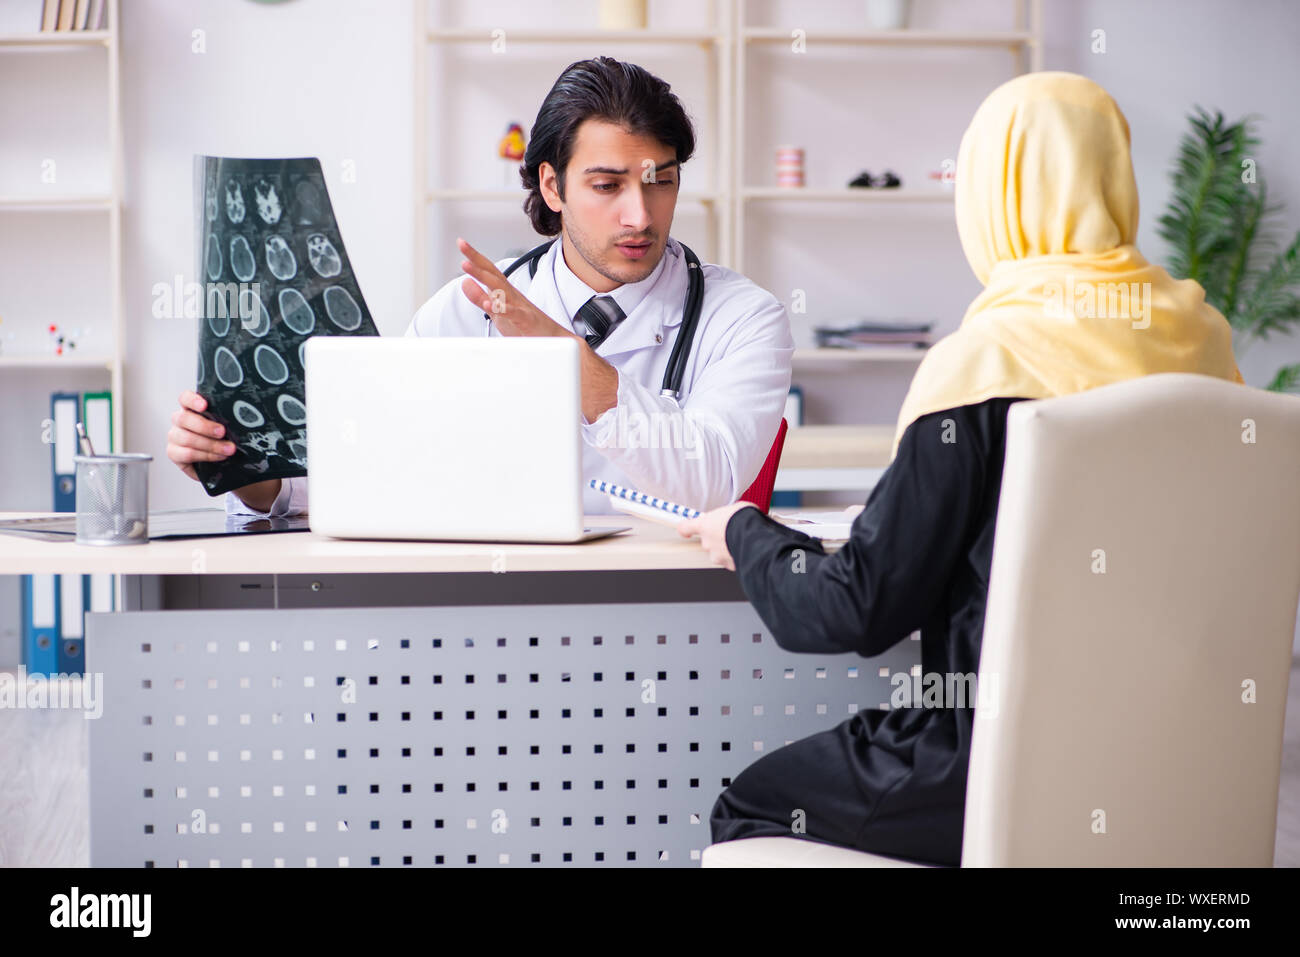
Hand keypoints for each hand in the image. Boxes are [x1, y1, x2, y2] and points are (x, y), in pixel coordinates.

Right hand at [167, 390, 234, 480]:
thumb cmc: (223, 438)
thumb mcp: (226, 425)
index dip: (192, 400)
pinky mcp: (174, 453)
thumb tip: (244, 416)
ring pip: (186, 438)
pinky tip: (219, 457)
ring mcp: (175, 437)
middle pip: (184, 418)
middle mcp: (180, 421)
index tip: (204, 405)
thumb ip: (227, 418)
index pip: (185, 398)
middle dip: (205, 426)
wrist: (218, 462)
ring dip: (211, 444)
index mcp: (191, 409)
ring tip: (229, 449)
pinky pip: (187, 454)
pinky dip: (205, 456)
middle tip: (222, 432)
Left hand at [457, 237, 574, 338]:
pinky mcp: (527, 320)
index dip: (475, 257)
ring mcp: (520, 306)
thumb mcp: (496, 311)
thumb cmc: (525, 325)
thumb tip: (465, 282)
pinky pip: (514, 313)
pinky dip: (503, 308)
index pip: (488, 271)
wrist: (553, 338)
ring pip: (501, 289)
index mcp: (504, 292)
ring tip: (468, 267)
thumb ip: (480, 297)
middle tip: (463, 246)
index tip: (461, 243)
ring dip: (484, 277)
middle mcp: (512, 295)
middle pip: (492, 274)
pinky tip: (491, 304)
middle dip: (477, 260)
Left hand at [677, 501, 759, 570]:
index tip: (687, 530)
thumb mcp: (734, 508)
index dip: (687, 529)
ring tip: (741, 541)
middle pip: (707, 541)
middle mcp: (708, 543)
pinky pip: (731, 560)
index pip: (686, 528)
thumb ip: (727, 515)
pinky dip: (737, 556)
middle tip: (730, 532)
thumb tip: (732, 515)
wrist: (755, 538)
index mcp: (705, 525)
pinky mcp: (728, 565)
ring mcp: (717, 556)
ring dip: (727, 548)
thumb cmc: (744, 520)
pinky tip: (746, 549)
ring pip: (719, 553)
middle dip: (717, 538)